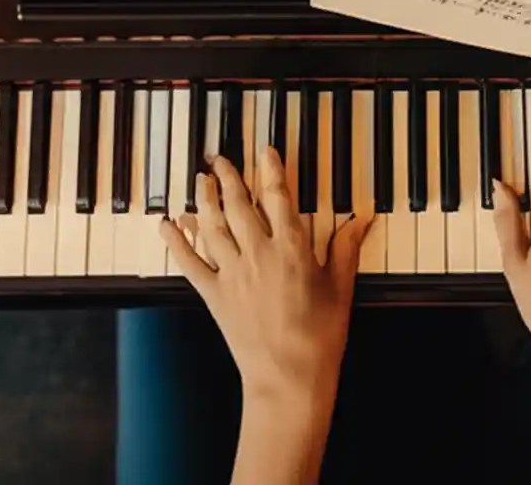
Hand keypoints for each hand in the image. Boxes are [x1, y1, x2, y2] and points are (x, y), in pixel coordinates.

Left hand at [160, 149, 374, 400]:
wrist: (289, 377)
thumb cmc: (320, 336)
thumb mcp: (341, 288)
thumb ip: (346, 248)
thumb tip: (362, 218)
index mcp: (292, 248)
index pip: (278, 197)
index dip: (270, 170)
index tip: (264, 152)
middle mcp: (258, 254)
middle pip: (238, 204)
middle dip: (229, 177)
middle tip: (220, 158)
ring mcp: (232, 273)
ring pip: (212, 225)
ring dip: (204, 198)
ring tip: (200, 179)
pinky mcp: (214, 295)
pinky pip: (189, 262)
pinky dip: (176, 241)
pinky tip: (168, 223)